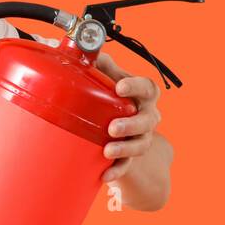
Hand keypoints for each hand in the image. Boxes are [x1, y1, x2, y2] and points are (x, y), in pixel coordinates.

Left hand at [93, 55, 161, 184]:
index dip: (135, 87)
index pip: (147, 88)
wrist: (122, 129)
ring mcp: (141, 138)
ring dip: (125, 149)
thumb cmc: (114, 98)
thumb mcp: (109, 80)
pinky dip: (117, 171)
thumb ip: (99, 65)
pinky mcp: (131, 157)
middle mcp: (147, 116)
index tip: (119, 87)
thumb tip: (77, 49)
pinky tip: (104, 175)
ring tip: (107, 151)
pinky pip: (127, 166)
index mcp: (143, 95)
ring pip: (140, 145)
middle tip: (112, 128)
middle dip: (130, 125)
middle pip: (147, 120)